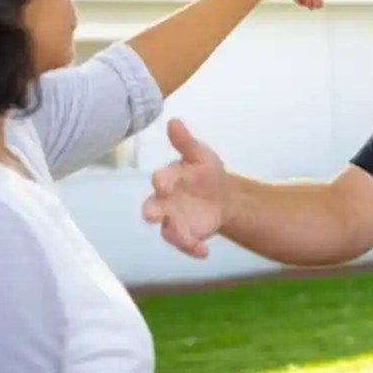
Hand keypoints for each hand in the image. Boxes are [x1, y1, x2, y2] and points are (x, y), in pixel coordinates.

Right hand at [142, 119, 227, 258]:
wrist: (222, 195)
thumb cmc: (204, 172)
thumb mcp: (200, 154)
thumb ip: (185, 142)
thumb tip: (174, 120)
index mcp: (167, 179)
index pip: (159, 179)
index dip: (161, 180)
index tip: (165, 181)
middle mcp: (164, 201)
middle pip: (151, 208)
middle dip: (152, 212)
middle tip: (154, 216)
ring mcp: (173, 220)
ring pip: (167, 230)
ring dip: (176, 235)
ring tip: (192, 241)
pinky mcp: (185, 234)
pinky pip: (184, 243)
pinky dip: (192, 248)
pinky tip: (204, 252)